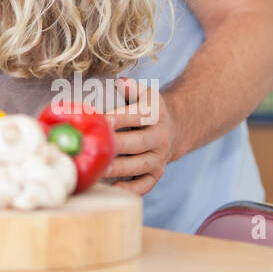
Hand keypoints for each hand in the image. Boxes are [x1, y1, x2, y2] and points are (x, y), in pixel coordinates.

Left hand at [102, 77, 177, 196]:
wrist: (175, 128)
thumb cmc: (147, 108)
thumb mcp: (144, 93)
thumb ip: (131, 87)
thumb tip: (120, 82)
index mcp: (155, 114)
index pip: (136, 116)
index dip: (118, 118)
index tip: (100, 120)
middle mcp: (160, 137)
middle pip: (138, 142)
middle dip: (117, 146)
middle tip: (97, 148)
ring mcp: (160, 157)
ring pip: (141, 165)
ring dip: (121, 169)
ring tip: (100, 170)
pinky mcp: (157, 173)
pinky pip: (146, 184)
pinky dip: (132, 189)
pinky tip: (115, 189)